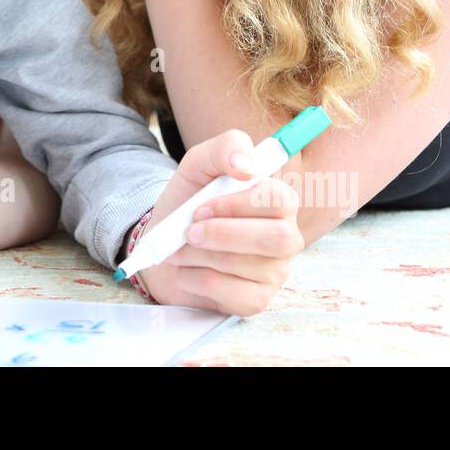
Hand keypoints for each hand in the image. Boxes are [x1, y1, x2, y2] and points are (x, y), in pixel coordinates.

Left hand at [135, 128, 303, 317]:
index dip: (237, 204)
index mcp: (278, 201)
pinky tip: (189, 271)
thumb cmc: (188, 202)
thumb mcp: (198, 165)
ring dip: (201, 255)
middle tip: (190, 231)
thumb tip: (246, 165)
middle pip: (278, 237)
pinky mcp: (258, 300)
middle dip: (223, 233)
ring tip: (181, 248)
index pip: (280, 200)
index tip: (200, 207)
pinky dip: (198, 279)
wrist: (162, 245)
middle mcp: (286, 236)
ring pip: (249, 265)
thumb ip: (225, 148)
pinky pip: (235, 294)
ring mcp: (275, 271)